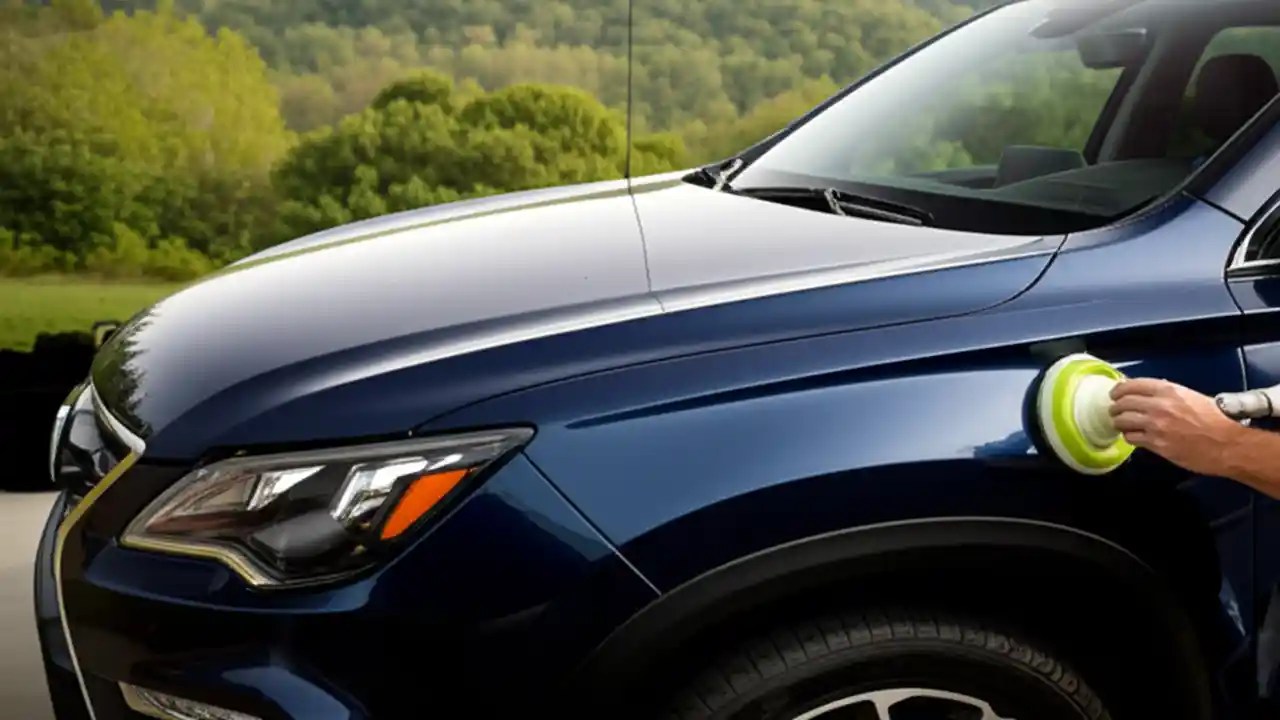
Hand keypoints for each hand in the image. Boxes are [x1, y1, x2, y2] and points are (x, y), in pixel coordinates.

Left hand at [1108, 378, 1242, 475]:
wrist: (1228, 444)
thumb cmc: (1216, 420)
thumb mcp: (1192, 397)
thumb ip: (1169, 394)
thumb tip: (1149, 393)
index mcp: (1168, 391)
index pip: (1132, 385)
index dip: (1119, 389)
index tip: (1115, 393)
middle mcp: (1159, 405)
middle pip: (1123, 403)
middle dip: (1116, 407)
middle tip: (1114, 410)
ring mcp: (1155, 425)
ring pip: (1122, 420)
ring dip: (1119, 422)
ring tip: (1120, 424)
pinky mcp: (1156, 443)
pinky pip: (1131, 438)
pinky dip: (1129, 436)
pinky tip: (1133, 436)